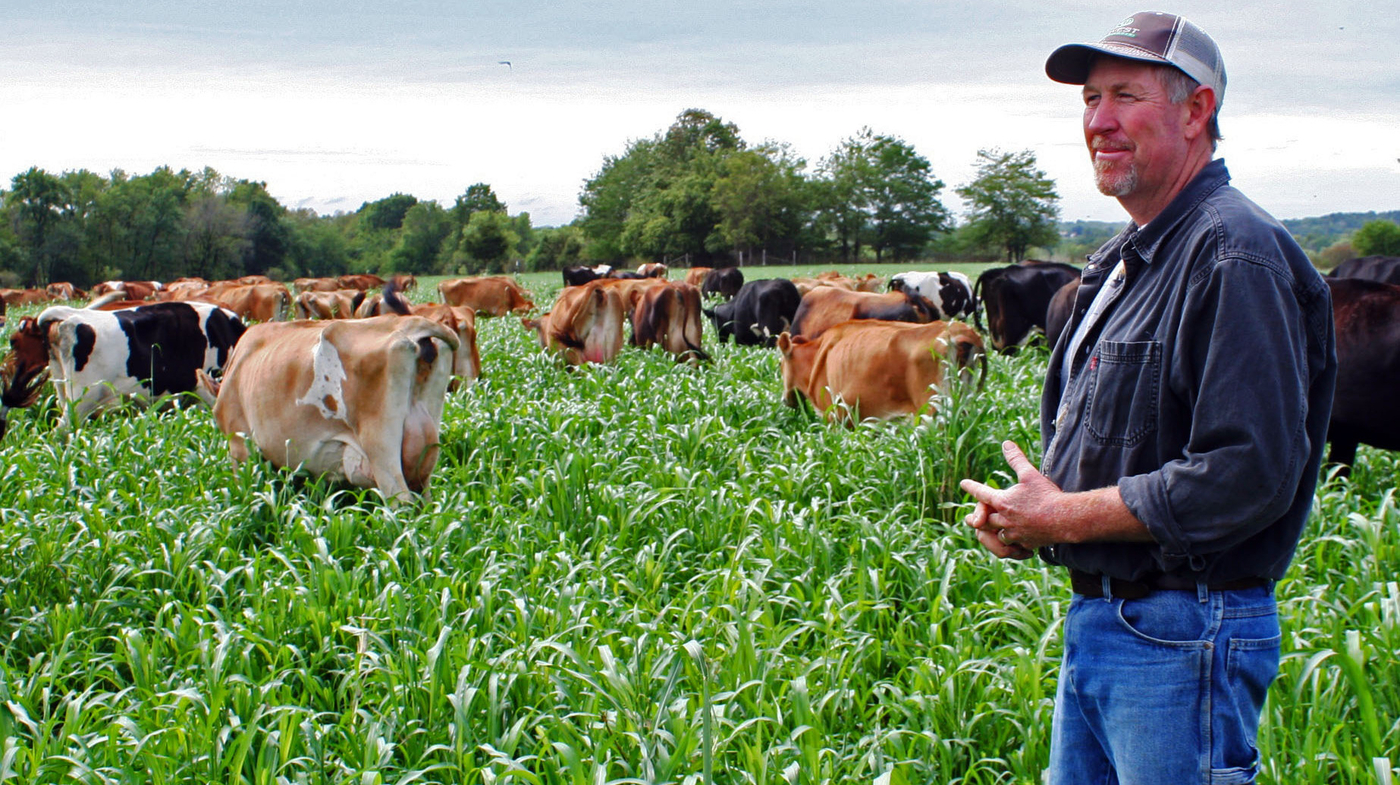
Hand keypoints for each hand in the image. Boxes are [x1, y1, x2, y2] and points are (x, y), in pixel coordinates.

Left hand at [960, 440, 1063, 557]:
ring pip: (998, 535)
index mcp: (1002, 502)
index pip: (982, 493)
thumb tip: (1006, 443)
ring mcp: (1015, 533)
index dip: (972, 487)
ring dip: (993, 531)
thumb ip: (1016, 459)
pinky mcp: (1027, 544)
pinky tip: (1011, 541)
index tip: (964, 484)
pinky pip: (1013, 546)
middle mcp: (1005, 519)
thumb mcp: (1030, 474)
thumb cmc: (1046, 495)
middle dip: (977, 519)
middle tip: (969, 520)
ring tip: (989, 530)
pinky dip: (1010, 543)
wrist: (1065, 519)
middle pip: (985, 520)